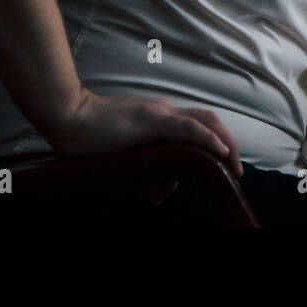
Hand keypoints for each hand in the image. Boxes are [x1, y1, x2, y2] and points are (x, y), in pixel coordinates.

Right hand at [47, 88, 244, 177]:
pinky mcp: (150, 120)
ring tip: (233, 165)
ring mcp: (158, 114)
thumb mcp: (124, 157)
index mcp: (159, 117)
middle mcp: (164, 111)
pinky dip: (207, 139)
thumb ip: (144, 172)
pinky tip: (220, 151)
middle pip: (208, 120)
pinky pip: (187, 128)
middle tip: (238, 170)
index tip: (226, 163)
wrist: (68, 117)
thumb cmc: (90, 136)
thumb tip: (160, 195)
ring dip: (223, 143)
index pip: (196, 125)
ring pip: (203, 122)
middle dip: (228, 144)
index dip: (215, 141)